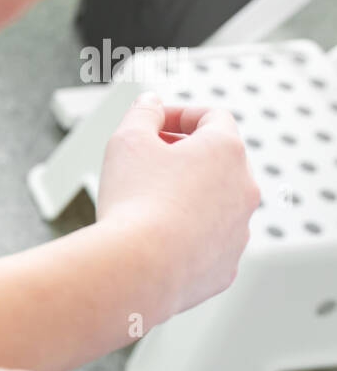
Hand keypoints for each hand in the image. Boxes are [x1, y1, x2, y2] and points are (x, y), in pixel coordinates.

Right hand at [96, 92, 259, 318]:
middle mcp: (244, 188)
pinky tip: (155, 240)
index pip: (213, 117)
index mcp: (226, 150)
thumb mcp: (127, 140)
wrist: (138, 267)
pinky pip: (208, 243)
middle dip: (182, 157)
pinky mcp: (225, 266)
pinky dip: (186, 237)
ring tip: (146, 205)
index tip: (154, 123)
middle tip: (146, 163)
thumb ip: (142, 113)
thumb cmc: (134, 202)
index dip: (179, 115)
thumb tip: (150, 103)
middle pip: (217, 161)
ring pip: (214, 205)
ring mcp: (239, 230)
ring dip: (186, 198)